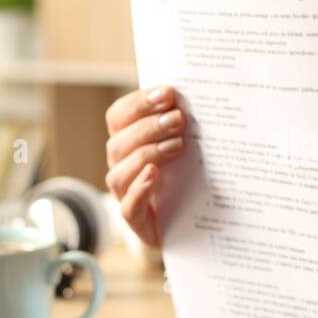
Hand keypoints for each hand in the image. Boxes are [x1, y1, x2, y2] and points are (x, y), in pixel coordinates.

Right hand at [105, 86, 186, 247]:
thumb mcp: (189, 144)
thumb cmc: (190, 175)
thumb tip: (198, 94)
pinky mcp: (138, 222)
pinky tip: (155, 175)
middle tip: (179, 119)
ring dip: (147, 154)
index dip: (139, 103)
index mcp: (128, 142)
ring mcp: (126, 195)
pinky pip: (129, 207)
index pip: (119, 116)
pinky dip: (140, 189)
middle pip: (119, 142)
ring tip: (177, 146)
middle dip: (150, 127)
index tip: (168, 93)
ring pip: (119, 174)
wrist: (195, 223)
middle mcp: (121, 166)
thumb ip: (183, 122)